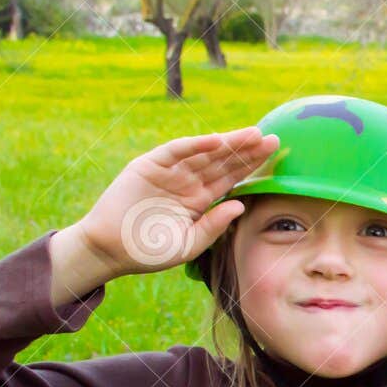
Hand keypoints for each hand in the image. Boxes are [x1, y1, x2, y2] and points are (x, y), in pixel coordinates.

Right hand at [51, 127, 278, 294]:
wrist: (111, 250)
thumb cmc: (150, 251)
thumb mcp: (189, 244)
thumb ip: (214, 226)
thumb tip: (240, 204)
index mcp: (199, 200)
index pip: (231, 179)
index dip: (252, 167)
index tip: (275, 157)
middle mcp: (187, 181)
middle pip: (222, 162)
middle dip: (247, 151)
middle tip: (273, 139)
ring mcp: (169, 172)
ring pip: (204, 153)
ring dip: (227, 144)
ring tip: (252, 135)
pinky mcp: (149, 165)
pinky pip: (176, 151)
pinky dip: (195, 145)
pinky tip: (217, 140)